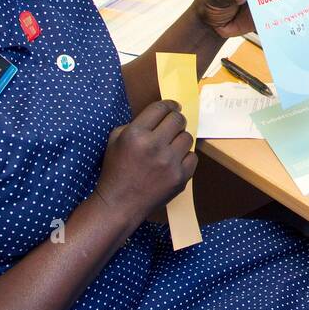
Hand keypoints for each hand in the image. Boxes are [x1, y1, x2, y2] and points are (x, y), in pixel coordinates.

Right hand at [93, 100, 196, 231]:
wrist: (119, 204)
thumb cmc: (116, 171)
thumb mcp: (115, 140)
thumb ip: (135, 124)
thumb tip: (158, 116)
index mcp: (136, 134)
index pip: (161, 108)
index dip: (169, 105)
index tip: (173, 106)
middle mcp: (154, 146)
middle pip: (178, 119)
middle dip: (176, 119)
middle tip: (173, 124)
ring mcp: (169, 163)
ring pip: (187, 137)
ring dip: (180, 139)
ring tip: (171, 146)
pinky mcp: (180, 177)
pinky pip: (193, 157)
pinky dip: (185, 158)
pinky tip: (174, 162)